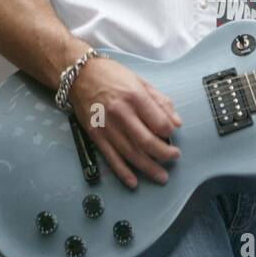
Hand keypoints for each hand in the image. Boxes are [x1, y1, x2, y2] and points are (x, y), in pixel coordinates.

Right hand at [69, 57, 180, 189]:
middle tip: (174, 157)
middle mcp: (121, 113)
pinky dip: (123, 172)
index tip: (171, 134)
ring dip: (148, 168)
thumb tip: (176, 123)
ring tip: (161, 176)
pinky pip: (111, 157)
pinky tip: (134, 181)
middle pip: (147, 142)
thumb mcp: (140, 82)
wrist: (79, 75)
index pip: (159, 123)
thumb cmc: (112, 76)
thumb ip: (161, 102)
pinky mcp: (95, 135)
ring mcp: (107, 127)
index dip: (169, 132)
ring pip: (131, 154)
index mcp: (135, 97)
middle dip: (164, 154)